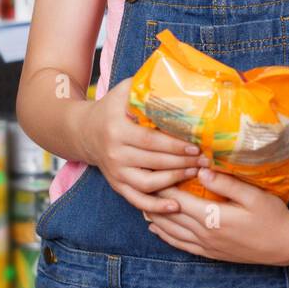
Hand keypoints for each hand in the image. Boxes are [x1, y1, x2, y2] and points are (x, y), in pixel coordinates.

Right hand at [80, 77, 207, 214]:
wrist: (83, 131)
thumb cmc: (112, 108)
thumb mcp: (123, 91)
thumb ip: (145, 88)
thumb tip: (179, 81)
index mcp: (117, 128)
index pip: (150, 139)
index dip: (174, 145)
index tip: (196, 145)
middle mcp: (114, 152)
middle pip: (153, 161)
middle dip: (182, 162)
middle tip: (205, 160)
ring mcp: (115, 171)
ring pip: (147, 183)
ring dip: (174, 180)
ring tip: (195, 172)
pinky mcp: (117, 184)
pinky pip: (136, 200)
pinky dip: (155, 206)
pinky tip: (175, 206)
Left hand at [143, 168, 288, 264]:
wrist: (286, 244)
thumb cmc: (273, 216)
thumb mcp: (254, 195)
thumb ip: (226, 183)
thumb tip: (201, 170)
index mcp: (213, 217)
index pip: (178, 199)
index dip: (163, 185)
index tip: (153, 170)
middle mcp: (205, 234)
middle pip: (170, 215)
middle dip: (153, 200)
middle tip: (140, 182)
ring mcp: (207, 246)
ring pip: (171, 231)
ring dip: (155, 217)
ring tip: (142, 202)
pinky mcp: (211, 254)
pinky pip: (181, 245)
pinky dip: (166, 236)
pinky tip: (157, 228)